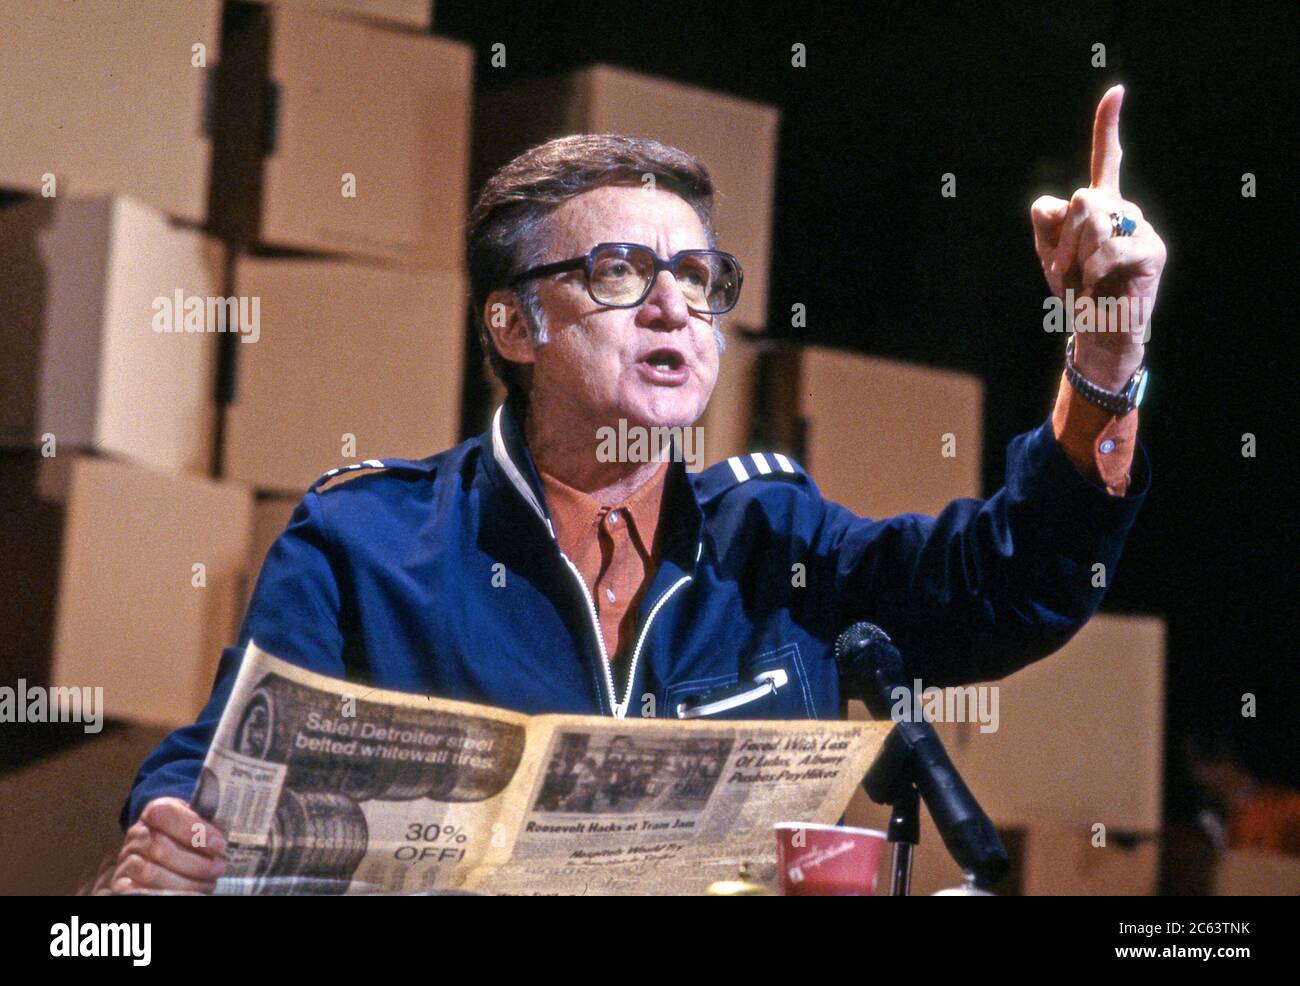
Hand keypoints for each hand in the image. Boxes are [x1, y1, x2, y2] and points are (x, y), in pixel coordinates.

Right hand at [110, 797, 227, 893]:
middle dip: (195, 862)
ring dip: (185, 882)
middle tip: (219, 868)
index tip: (219, 844)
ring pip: (150, 873)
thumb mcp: (196, 819)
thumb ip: (208, 822)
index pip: (166, 813)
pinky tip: (188, 894)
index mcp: (155, 811)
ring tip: (209, 883)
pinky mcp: (122, 883)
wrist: (160, 844)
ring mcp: (127, 859)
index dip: (193, 829)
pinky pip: (138, 892)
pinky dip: (165, 894)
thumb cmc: (187, 833)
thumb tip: (232, 834)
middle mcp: (136, 834)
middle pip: (161, 848)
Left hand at [1030, 85, 1166, 389]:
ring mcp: (1141, 227)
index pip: (1105, 159)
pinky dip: (1093, 269)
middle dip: (1063, 239)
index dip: (1107, 125)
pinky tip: (1097, 284)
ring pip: (1094, 221)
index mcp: (1100, 205)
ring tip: (1083, 280)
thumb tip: (1059, 201)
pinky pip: (1110, 247)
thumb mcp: (1049, 253)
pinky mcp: (1152, 249)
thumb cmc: (1073, 291)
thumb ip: (1047, 221)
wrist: (1095, 330)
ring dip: (1075, 257)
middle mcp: (1124, 209)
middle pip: (1082, 199)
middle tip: (1065, 271)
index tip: (1117, 91)